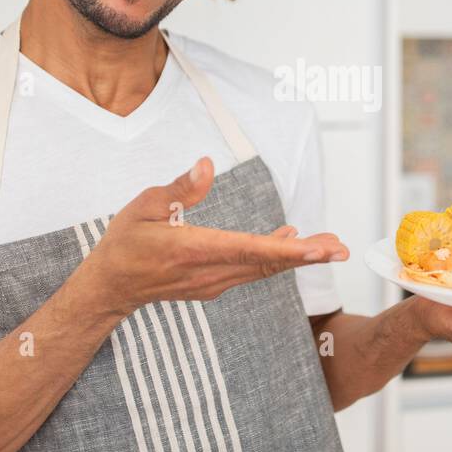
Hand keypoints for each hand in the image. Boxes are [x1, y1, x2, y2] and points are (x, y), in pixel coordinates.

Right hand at [83, 156, 347, 316]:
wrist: (110, 287)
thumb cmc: (125, 243)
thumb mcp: (144, 206)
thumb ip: (180, 188)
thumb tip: (206, 164)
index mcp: (192, 249)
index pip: (248, 250)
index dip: (286, 250)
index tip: (316, 249)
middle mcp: (209, 271)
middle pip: (266, 264)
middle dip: (306, 256)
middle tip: (341, 248)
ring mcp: (212, 282)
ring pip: (262, 269)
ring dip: (295, 257)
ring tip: (329, 245)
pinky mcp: (212, 284)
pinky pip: (250, 271)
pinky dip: (273, 258)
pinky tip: (290, 243)